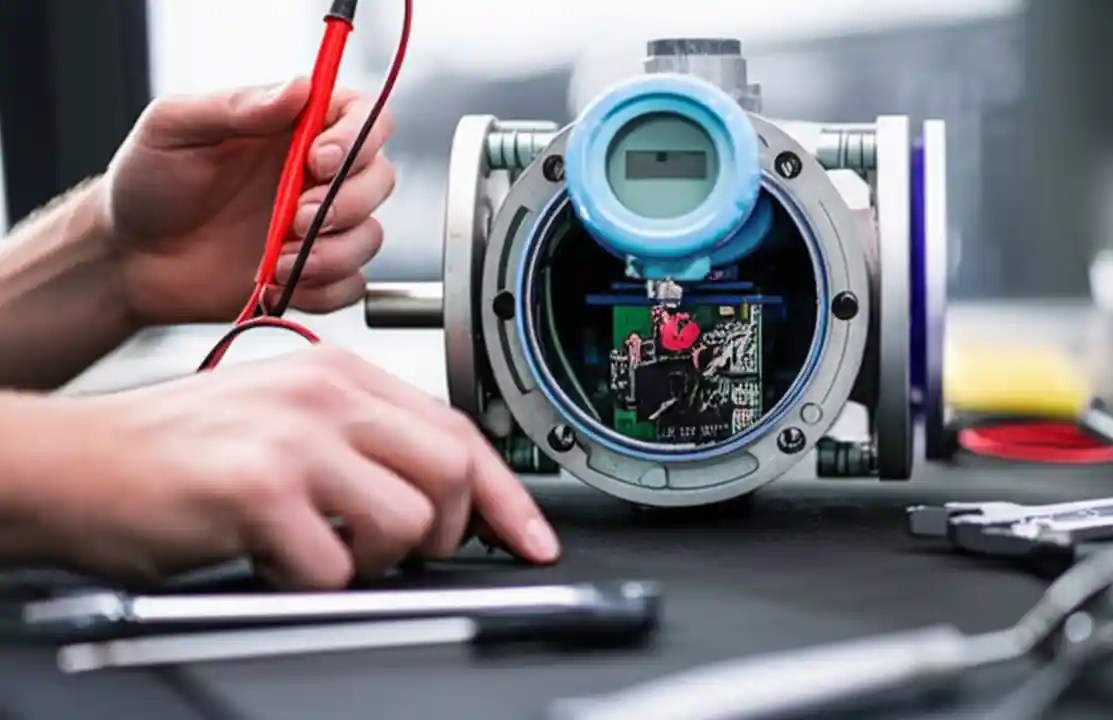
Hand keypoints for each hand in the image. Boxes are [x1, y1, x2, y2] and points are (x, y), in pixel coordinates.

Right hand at [22, 347, 558, 588]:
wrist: (78, 463)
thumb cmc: (180, 448)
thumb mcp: (287, 417)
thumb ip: (365, 443)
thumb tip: (446, 496)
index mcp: (340, 374)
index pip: (458, 430)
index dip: (506, 494)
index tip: (531, 538)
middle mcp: (325, 396)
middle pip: (453, 472)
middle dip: (448, 531)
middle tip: (408, 550)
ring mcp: (295, 440)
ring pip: (408, 523)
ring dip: (375, 559)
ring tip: (321, 546)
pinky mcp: (260, 491)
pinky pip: (336, 569)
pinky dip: (312, 581)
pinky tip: (273, 557)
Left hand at [100, 78, 395, 325]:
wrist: (129, 259)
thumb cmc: (147, 183)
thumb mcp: (174, 128)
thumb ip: (236, 105)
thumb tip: (298, 88)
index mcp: (294, 129)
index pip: (364, 117)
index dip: (357, 137)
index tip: (318, 160)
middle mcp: (317, 176)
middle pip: (381, 178)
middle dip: (348, 203)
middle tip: (297, 219)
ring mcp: (319, 228)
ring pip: (371, 236)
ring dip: (334, 253)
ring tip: (280, 262)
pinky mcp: (315, 275)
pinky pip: (352, 285)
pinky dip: (324, 291)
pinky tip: (279, 284)